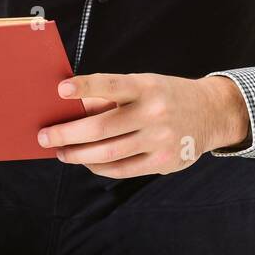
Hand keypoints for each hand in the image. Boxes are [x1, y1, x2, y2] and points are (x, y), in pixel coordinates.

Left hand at [36, 71, 248, 177]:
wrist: (211, 113)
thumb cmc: (164, 95)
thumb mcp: (144, 84)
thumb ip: (111, 97)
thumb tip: (72, 110)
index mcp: (147, 86)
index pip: (112, 85)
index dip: (86, 86)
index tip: (61, 88)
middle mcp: (155, 112)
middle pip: (102, 128)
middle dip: (68, 134)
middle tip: (44, 137)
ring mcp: (160, 140)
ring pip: (109, 153)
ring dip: (78, 155)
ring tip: (61, 152)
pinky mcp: (163, 162)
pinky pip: (122, 169)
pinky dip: (99, 167)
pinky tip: (86, 161)